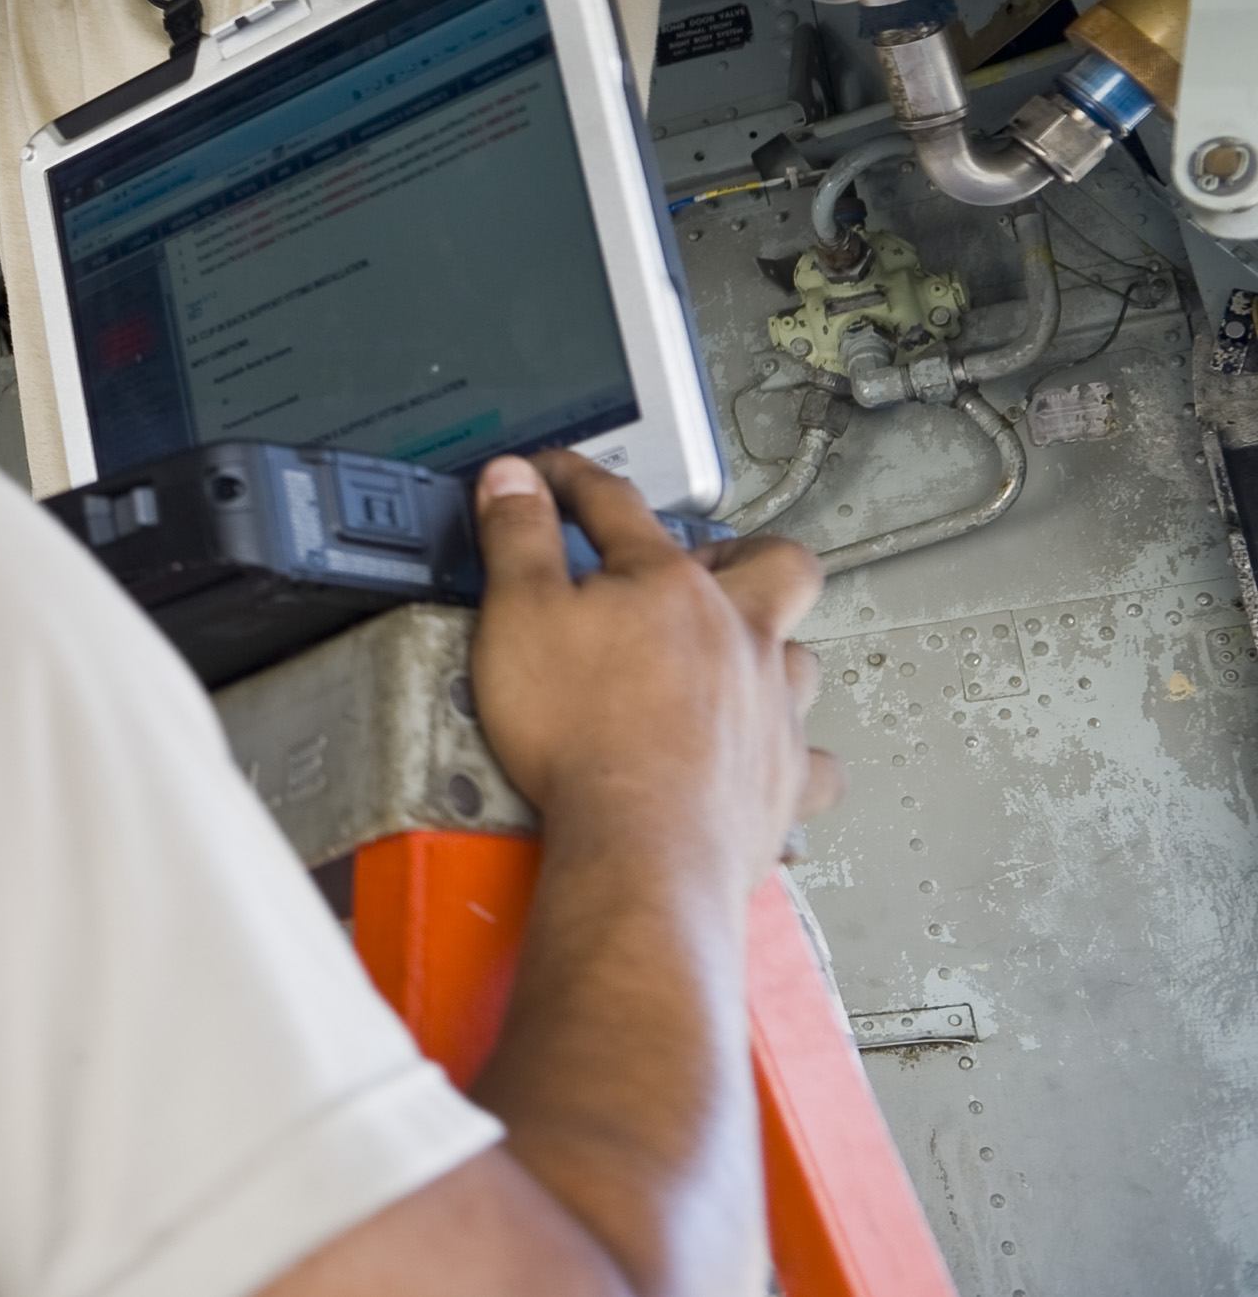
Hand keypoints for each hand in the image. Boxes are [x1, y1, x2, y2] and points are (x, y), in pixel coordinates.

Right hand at [468, 451, 842, 892]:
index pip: (616, 504)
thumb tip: (514, 480)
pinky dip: (794, 757)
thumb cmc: (582, 739)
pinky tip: (768, 758)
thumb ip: (516, 537)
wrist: (639, 847)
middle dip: (745, 555)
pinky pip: (812, 764)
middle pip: (776, 565)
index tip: (548, 479)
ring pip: (800, 657)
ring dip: (771, 650)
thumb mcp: (518, 614)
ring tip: (734, 658)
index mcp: (668, 586)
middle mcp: (737, 637)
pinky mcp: (783, 782)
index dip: (575, 481)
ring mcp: (768, 709)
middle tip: (702, 567)